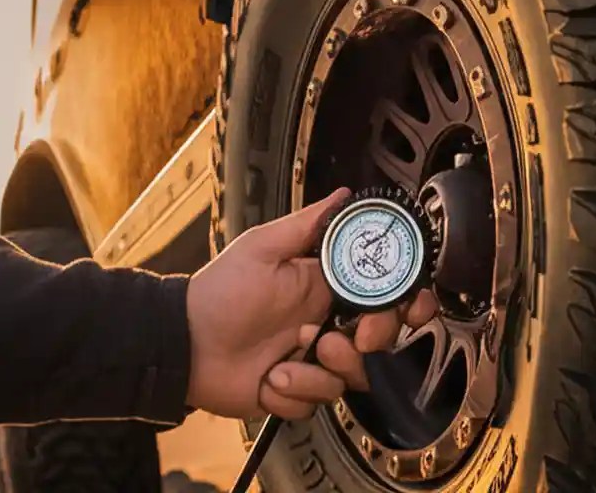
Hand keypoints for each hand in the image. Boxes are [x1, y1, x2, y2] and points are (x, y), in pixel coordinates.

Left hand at [184, 188, 438, 419]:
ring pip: (353, 376)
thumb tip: (345, 195)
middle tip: (343, 340)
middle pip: (382, 339)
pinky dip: (294, 392)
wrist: (184, 345)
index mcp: (328, 288)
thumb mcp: (263, 249)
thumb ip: (309, 224)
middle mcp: (328, 324)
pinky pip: (319, 401)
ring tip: (285, 359)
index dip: (408, 300)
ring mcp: (315, 360)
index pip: (385, 293)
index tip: (411, 308)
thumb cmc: (219, 293)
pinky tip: (269, 377)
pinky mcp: (299, 390)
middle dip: (370, 342)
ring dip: (320, 371)